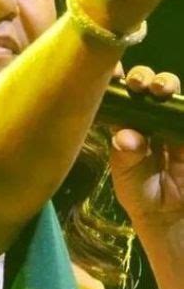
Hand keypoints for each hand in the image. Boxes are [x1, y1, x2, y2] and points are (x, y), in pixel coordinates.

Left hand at [110, 65, 183, 228]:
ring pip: (168, 89)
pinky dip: (183, 104)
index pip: (116, 94)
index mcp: (123, 122)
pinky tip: (180, 102)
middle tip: (138, 84)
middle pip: (143, 84)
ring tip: (161, 89)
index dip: (114, 79)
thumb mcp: (129, 179)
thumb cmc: (141, 194)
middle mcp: (144, 115)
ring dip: (165, 82)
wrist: (171, 216)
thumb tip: (127, 136)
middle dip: (141, 77)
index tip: (112, 72)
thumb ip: (127, 158)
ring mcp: (168, 119)